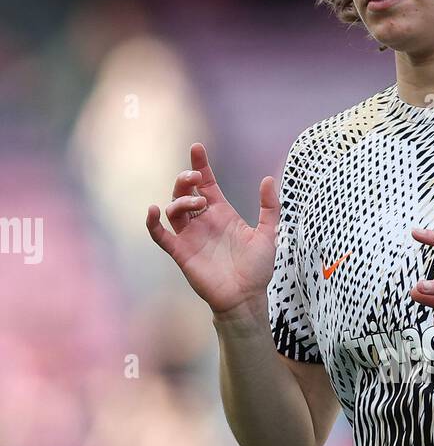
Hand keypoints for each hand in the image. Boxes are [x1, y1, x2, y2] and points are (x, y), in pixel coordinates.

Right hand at [145, 142, 279, 316]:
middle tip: (195, 177)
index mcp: (221, 213)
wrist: (246, 297)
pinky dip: (152, 223)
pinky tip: (153, 211)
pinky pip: (160, 235)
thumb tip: (268, 178)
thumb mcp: (269, 233)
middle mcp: (203, 221)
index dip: (200, 166)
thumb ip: (270, 207)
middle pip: (185, 191)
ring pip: (174, 208)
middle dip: (186, 179)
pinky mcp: (181, 252)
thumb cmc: (257, 268)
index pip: (206, 183)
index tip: (197, 148)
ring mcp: (190, 236)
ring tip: (198, 204)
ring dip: (181, 200)